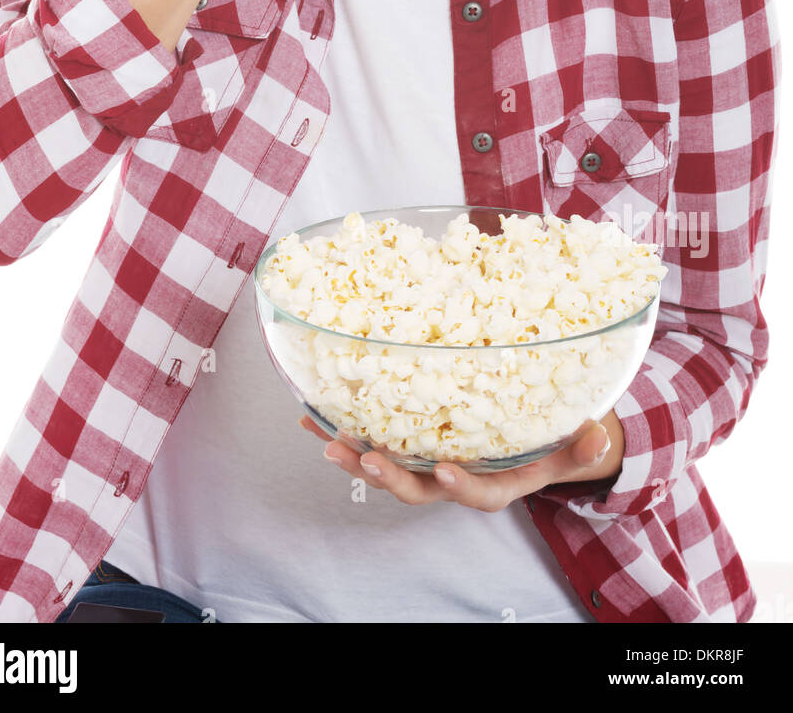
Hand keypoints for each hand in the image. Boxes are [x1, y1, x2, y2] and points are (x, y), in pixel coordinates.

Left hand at [299, 409, 623, 509]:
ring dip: (354, 456)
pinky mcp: (405, 448)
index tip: (444, 470)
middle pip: (417, 488)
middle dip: (389, 476)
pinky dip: (341, 431)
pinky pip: (370, 442)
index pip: (473, 493)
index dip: (458, 485)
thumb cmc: (545, 445)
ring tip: (327, 441)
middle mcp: (452, 480)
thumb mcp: (567, 449)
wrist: (523, 446)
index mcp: (490, 485)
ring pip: (388, 468)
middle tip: (364, 459)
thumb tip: (598, 435)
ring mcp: (424, 466)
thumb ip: (580, 448)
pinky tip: (312, 417)